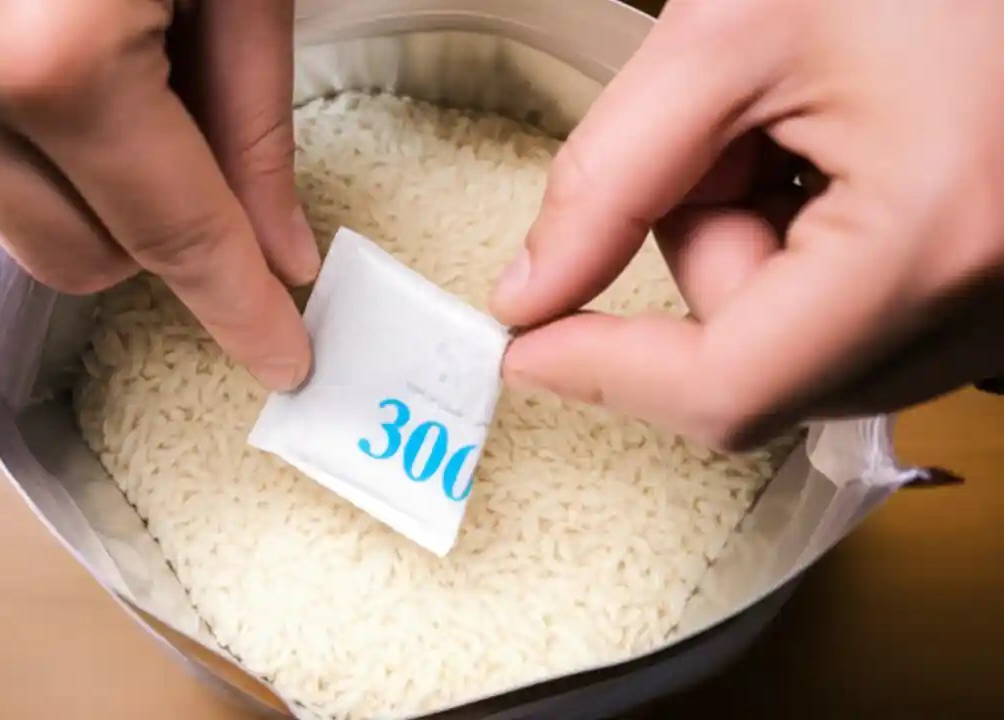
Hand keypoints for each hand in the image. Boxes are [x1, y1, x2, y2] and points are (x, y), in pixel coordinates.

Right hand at [0, 0, 318, 390]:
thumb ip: (252, 120)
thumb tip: (273, 247)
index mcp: (55, 51)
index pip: (179, 237)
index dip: (240, 308)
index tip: (279, 354)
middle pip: (84, 258)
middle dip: (158, 228)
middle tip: (190, 133)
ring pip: (7, 213)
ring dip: (78, 173)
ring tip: (96, 47)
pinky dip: (5, 125)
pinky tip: (24, 36)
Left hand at [491, 0, 1003, 449]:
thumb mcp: (730, 37)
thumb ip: (610, 177)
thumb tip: (534, 292)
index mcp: (926, 244)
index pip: (729, 387)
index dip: (607, 373)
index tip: (528, 348)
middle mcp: (981, 308)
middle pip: (757, 366)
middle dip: (701, 251)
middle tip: (728, 135)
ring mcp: (993, 312)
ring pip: (796, 346)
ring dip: (753, 242)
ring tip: (797, 126)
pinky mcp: (987, 298)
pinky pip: (851, 320)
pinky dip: (806, 247)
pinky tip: (832, 156)